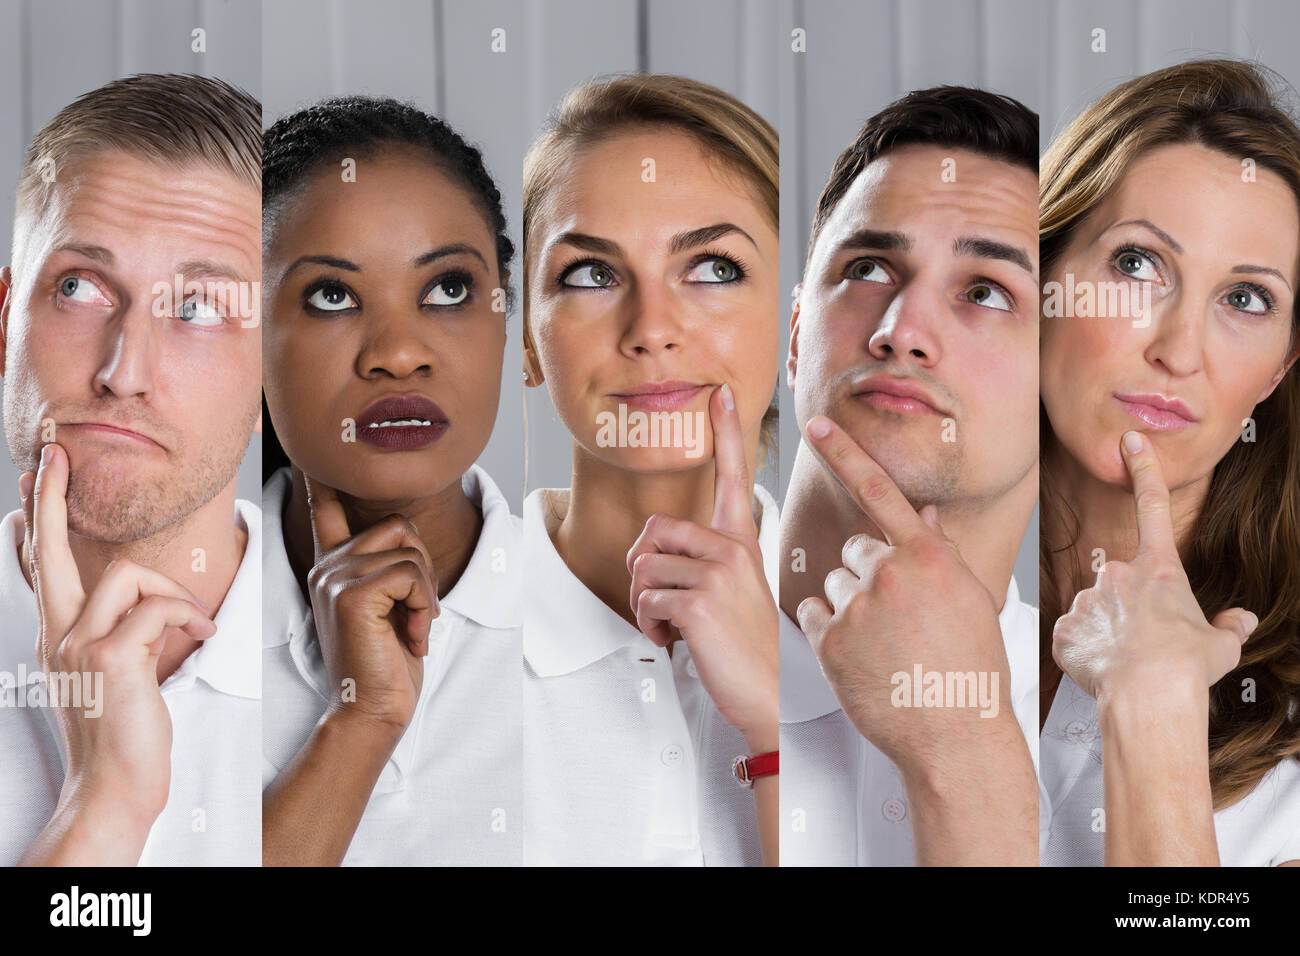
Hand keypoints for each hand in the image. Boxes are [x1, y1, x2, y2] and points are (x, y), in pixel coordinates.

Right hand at [20, 444, 214, 840]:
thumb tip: (138, 599)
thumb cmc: (123, 734)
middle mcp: (58, 636)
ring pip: (129, 575)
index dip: (38, 521)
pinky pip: (158, 607)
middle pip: (51, 552)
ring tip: (192, 629)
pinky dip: (188, 617)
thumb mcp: (114, 674)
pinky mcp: (110, 658)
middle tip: (54, 456)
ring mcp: (79, 645)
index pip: (41, 568)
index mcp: (58, 638)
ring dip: (173, 595)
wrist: (114, 788)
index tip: (35, 479)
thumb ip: (116, 632)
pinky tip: (200, 639)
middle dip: (53, 499)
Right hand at [303, 474, 435, 735]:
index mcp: (332, 567)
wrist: (374, 711)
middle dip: (425, 568)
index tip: (318, 452)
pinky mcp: (351, 593)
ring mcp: (334, 577)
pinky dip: (425, 605)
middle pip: (398, 526)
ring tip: (412, 628)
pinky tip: (411, 636)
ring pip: (409, 550)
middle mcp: (326, 566)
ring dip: (427, 592)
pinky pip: (411, 573)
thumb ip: (386, 569)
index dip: (324, 477)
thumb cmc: (387, 663)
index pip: (324, 509)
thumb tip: (404, 537)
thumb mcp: (388, 607)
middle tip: (417, 613)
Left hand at [626, 383, 777, 748]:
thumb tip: (655, 552)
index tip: (719, 394)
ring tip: (674, 626)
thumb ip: (706, 559)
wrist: (765, 694)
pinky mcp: (697, 601)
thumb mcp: (735, 590)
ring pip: (642, 569)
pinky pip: (645, 600)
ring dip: (645, 605)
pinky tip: (675, 641)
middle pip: (652, 531)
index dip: (726, 432)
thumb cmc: (745, 645)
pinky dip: (649, 627)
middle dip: (642, 571)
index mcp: (742, 541)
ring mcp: (716, 573)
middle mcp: (732, 549)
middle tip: (663, 602)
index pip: (734, 475)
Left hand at [794, 416, 1016, 769]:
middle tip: (896, 617)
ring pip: (834, 583)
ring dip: (849, 605)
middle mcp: (890, 574)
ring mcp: (857, 608)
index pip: (879, 490)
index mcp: (929, 557)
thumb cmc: (968, 670)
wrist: (953, 736)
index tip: (816, 425)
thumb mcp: (969, 602)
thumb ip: (940, 554)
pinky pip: (814, 615)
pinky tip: (859, 657)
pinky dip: (829, 631)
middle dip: (868, 574)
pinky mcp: (830, 641)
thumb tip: (926, 515)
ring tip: (883, 644)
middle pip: (855, 550)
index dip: (844, 453)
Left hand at [1052, 430, 1254, 702]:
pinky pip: (1074, 637)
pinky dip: (1087, 652)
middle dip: (1129, 609)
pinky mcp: (1062, 627)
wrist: (1147, 694)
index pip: (1153, 506)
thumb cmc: (1185, 668)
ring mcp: (1086, 598)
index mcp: (1158, 568)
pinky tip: (1104, 669)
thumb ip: (1227, 626)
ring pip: (1096, 612)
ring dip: (1108, 632)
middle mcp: (1117, 574)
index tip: (1130, 441)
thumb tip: (1240, 620)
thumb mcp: (1222, 644)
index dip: (1143, 469)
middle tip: (1145, 643)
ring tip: (1127, 661)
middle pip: (1121, 586)